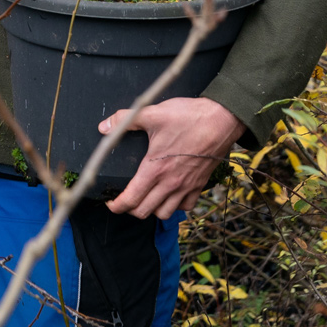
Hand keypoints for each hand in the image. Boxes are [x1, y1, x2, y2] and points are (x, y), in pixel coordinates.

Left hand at [99, 97, 242, 218]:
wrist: (222, 119)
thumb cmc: (188, 117)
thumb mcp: (153, 113)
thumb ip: (125, 120)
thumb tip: (104, 126)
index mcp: (155, 169)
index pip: (131, 199)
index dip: (116, 206)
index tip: (110, 202)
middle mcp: (170, 183)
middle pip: (145, 212)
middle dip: (130, 209)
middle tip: (124, 199)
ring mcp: (186, 186)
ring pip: (165, 213)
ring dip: (152, 210)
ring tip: (146, 199)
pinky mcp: (199, 185)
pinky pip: (186, 207)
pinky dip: (176, 206)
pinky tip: (170, 195)